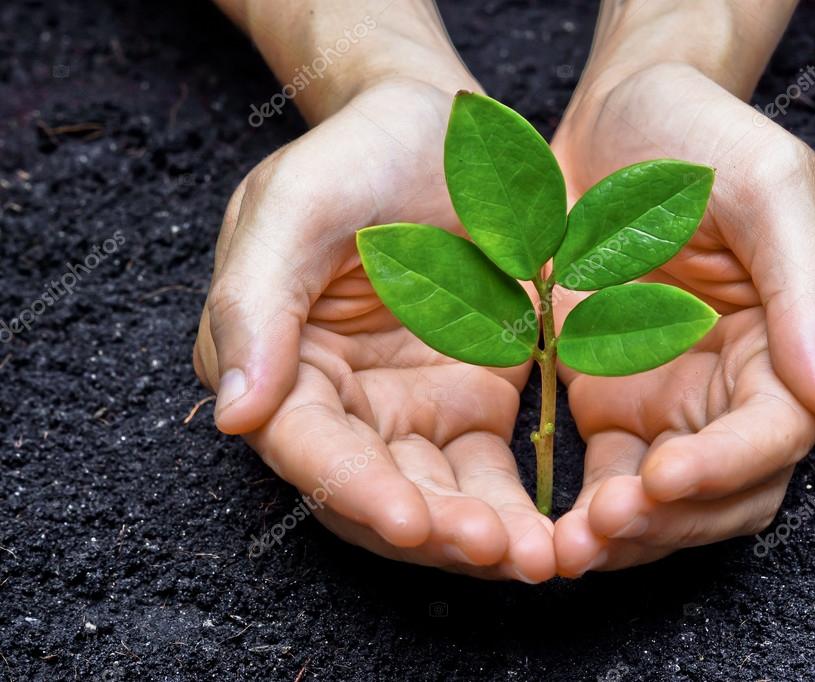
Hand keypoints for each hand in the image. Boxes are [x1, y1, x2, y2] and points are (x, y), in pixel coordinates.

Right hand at [193, 74, 555, 580]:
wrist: (446, 128)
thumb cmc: (359, 151)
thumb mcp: (298, 202)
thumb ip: (255, 301)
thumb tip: (235, 415)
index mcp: (276, 358)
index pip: (305, 444)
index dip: (355, 489)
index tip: (413, 522)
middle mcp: (335, 401)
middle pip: (371, 492)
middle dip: (429, 530)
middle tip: (494, 549)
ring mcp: (405, 410)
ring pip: (432, 497)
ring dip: (477, 535)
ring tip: (535, 557)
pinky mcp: (467, 407)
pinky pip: (486, 476)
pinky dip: (515, 509)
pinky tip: (555, 535)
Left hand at [549, 62, 814, 573]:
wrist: (613, 120)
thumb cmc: (699, 136)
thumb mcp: (767, 187)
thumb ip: (807, 287)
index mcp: (801, 336)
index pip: (781, 431)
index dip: (728, 466)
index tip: (664, 477)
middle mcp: (748, 384)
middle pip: (732, 489)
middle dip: (674, 520)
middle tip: (605, 528)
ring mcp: (681, 400)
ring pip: (673, 502)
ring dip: (630, 533)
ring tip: (571, 548)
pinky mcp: (620, 404)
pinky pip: (615, 478)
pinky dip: (592, 511)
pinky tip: (554, 528)